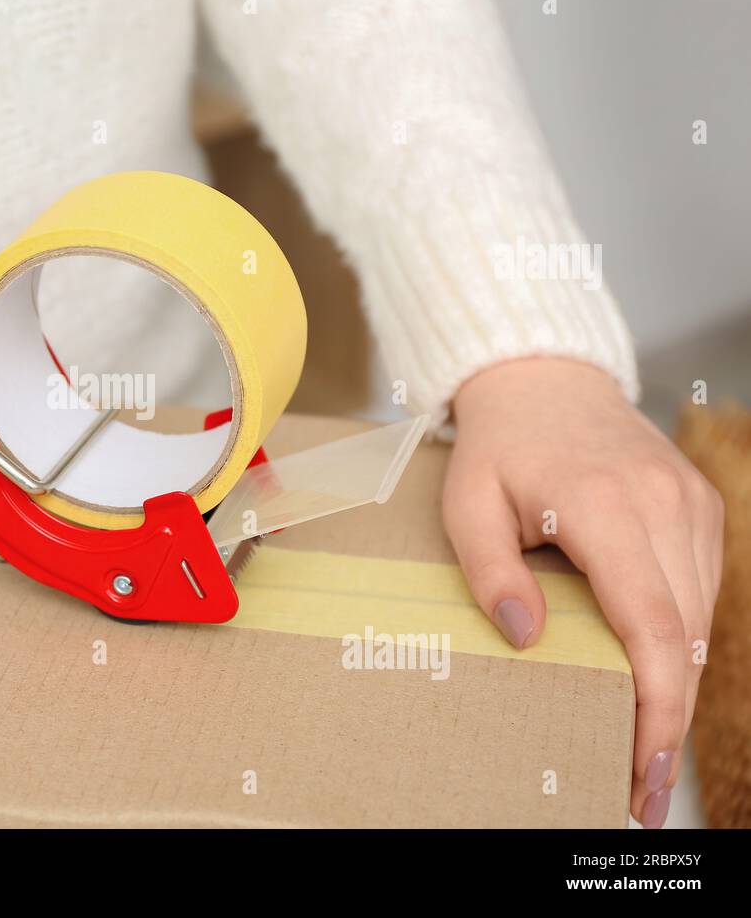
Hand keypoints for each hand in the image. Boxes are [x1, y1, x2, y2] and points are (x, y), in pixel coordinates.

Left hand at [445, 357, 722, 827]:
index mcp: (606, 506)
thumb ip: (491, 572)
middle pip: (686, 636)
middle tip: (637, 789)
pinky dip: (679, 641)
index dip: (656, 705)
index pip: (652, 625)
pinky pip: (700, 591)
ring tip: (641, 748)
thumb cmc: (497, 448)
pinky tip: (651, 679)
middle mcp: (664, 505)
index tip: (641, 765)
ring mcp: (691, 504)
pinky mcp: (699, 507)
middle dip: (667, 720)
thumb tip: (528, 638)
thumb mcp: (467, 505)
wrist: (543, 380)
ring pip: (701, 619)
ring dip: (677, 687)